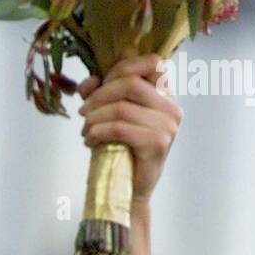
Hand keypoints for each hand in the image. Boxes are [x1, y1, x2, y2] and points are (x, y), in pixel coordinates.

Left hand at [76, 55, 182, 204]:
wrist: (129, 191)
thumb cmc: (121, 151)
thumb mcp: (110, 116)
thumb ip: (101, 94)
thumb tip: (88, 83)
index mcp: (166, 95)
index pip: (151, 63)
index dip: (121, 69)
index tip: (99, 87)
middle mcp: (171, 107)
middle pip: (131, 83)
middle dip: (100, 95)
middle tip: (83, 112)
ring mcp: (167, 126)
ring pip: (122, 108)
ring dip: (95, 117)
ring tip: (85, 130)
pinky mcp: (157, 143)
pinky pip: (120, 128)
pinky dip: (98, 131)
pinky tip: (89, 140)